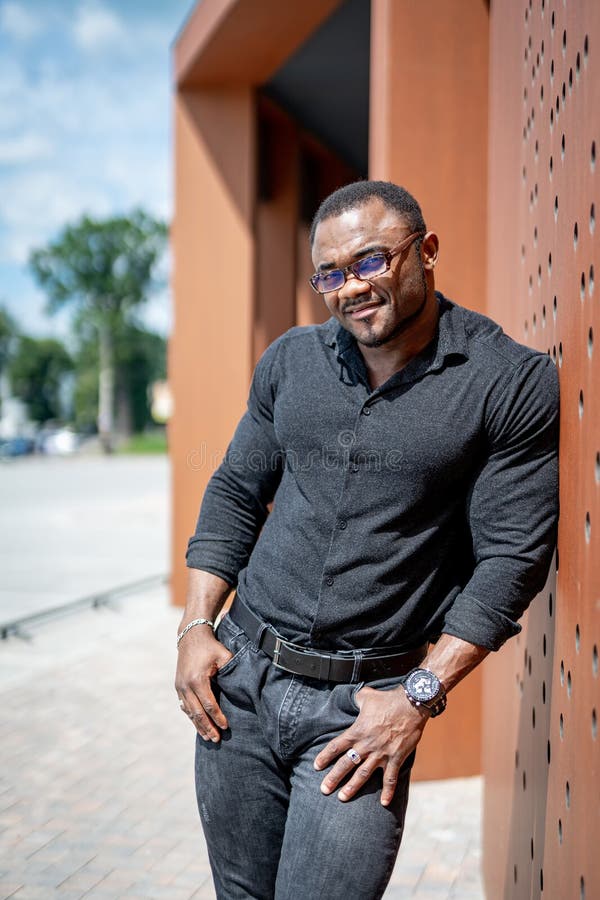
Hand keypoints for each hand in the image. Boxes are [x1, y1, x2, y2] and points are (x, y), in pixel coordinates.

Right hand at [174, 626, 232, 741]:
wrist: (191, 636)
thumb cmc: (210, 646)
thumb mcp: (224, 655)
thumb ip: (231, 670)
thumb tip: (241, 686)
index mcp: (198, 679)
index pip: (209, 705)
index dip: (218, 717)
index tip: (226, 726)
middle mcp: (186, 685)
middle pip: (197, 713)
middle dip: (208, 727)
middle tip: (216, 740)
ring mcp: (180, 686)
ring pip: (189, 712)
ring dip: (198, 725)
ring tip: (208, 737)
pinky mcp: (178, 686)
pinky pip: (184, 706)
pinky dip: (191, 717)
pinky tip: (197, 725)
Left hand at [313, 686, 428, 805]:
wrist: (410, 705)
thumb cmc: (387, 699)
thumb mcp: (367, 696)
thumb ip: (357, 699)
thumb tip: (353, 696)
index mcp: (357, 731)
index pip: (336, 746)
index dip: (325, 756)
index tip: (316, 766)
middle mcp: (366, 745)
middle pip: (345, 764)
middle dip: (333, 778)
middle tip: (324, 790)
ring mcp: (381, 753)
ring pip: (363, 774)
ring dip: (352, 787)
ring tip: (342, 798)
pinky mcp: (396, 758)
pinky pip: (390, 778)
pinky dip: (388, 791)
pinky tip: (384, 803)